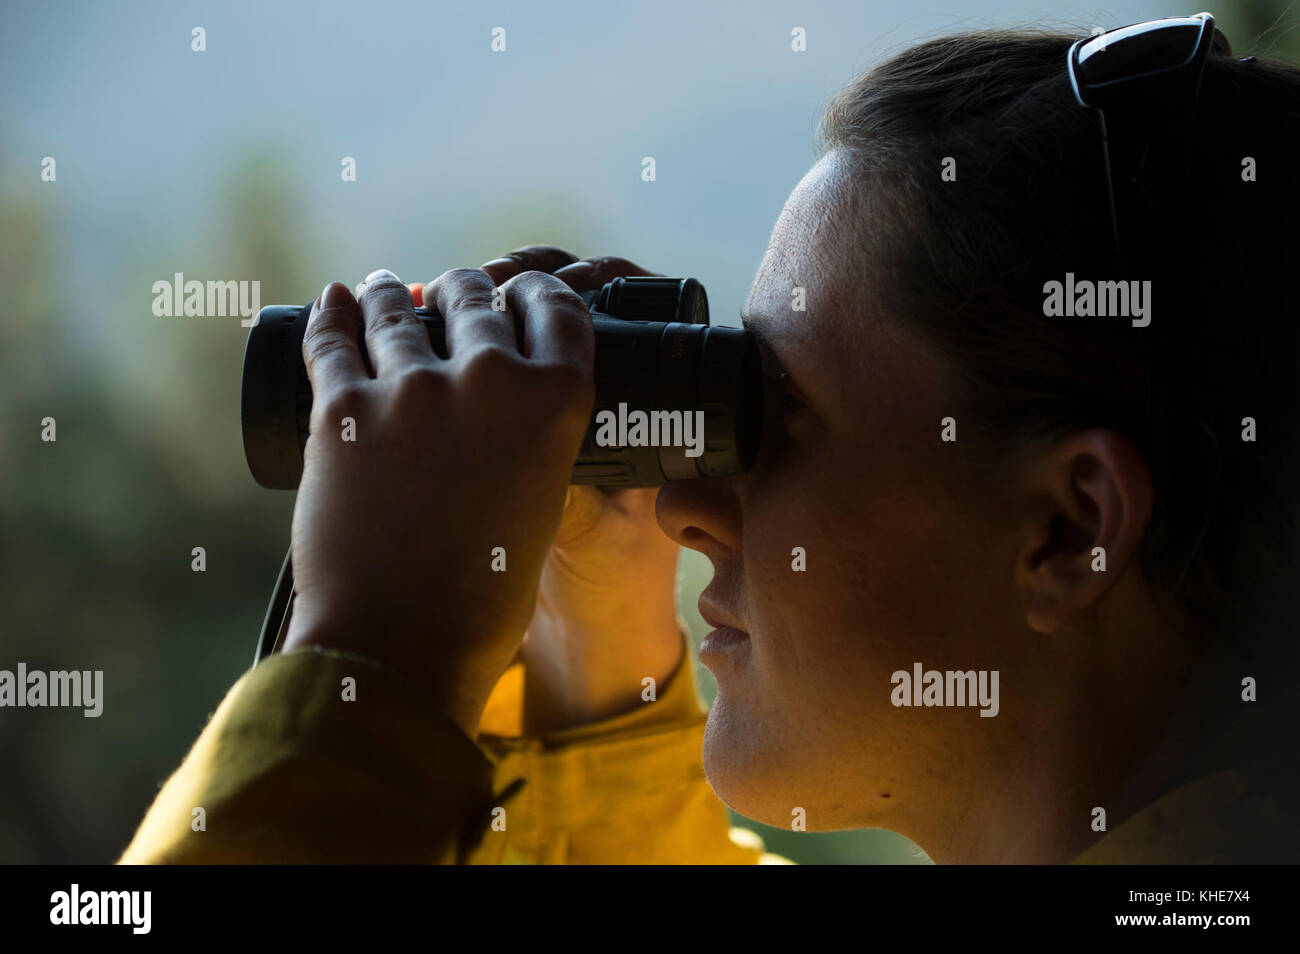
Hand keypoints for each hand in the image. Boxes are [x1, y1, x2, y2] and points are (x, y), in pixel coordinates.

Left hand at [282, 266, 593, 738]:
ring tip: (384, 288)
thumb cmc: (481, 596)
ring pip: (397, 308)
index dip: (536, 293)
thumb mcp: (541, 503)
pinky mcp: (341, 409)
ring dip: (391, 293)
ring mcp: (411, 390)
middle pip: (476, 297)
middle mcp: (490, 379)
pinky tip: (334, 299)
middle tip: (454, 293)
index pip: (556, 309)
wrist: (401, 646)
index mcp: (556, 403)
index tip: (520, 292)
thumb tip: (502, 405)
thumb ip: (533, 441)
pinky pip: (331, 339)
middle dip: (465, 291)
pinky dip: (332, 313)